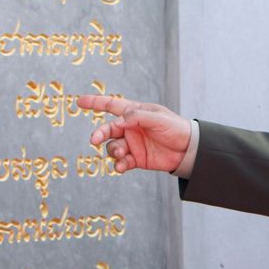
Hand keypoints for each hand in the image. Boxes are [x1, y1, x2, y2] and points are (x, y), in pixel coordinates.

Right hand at [77, 95, 191, 173]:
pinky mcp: (136, 159)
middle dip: (100, 133)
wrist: (189, 149)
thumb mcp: (158, 118)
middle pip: (108, 129)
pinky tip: (121, 166)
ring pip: (113, 147)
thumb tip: (119, 121)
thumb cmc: (176, 128)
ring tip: (122, 153)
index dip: (95, 103)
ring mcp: (132, 144)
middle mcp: (131, 128)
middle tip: (95, 140)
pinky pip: (121, 162)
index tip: (79, 101)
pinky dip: (119, 164)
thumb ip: (138, 117)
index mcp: (135, 113)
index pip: (112, 105)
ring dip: (113, 150)